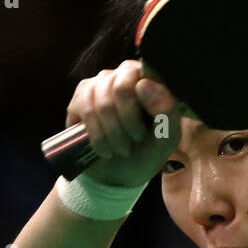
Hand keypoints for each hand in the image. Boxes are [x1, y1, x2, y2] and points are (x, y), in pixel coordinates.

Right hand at [65, 59, 181, 186]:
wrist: (121, 173)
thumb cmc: (147, 151)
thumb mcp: (166, 139)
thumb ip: (166, 111)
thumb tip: (144, 84)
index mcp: (151, 79)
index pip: (146, 74)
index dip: (144, 106)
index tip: (145, 131)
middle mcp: (124, 74)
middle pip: (121, 88)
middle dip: (127, 123)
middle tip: (133, 142)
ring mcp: (100, 83)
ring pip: (103, 102)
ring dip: (113, 133)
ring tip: (120, 148)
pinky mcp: (80, 96)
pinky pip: (86, 110)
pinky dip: (97, 136)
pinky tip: (105, 148)